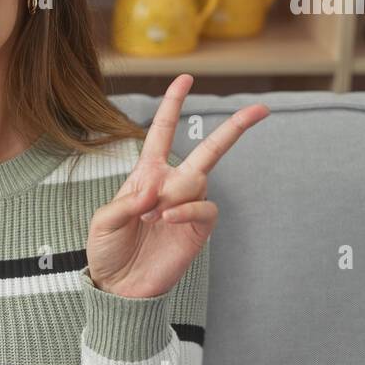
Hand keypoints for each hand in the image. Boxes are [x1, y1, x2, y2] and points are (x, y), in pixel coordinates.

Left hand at [86, 74, 268, 297]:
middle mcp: (172, 185)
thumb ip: (124, 202)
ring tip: (152, 217)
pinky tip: (166, 220)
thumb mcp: (103, 222)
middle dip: (235, 128)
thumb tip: (154, 189)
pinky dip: (186, 210)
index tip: (185, 78)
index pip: (161, 132)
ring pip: (199, 180)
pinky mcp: (199, 229)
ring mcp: (189, 206)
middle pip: (208, 150)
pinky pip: (205, 207)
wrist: (119, 286)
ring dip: (174, 193)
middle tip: (261, 108)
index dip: (172, 105)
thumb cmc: (107, 250)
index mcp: (146, 174)